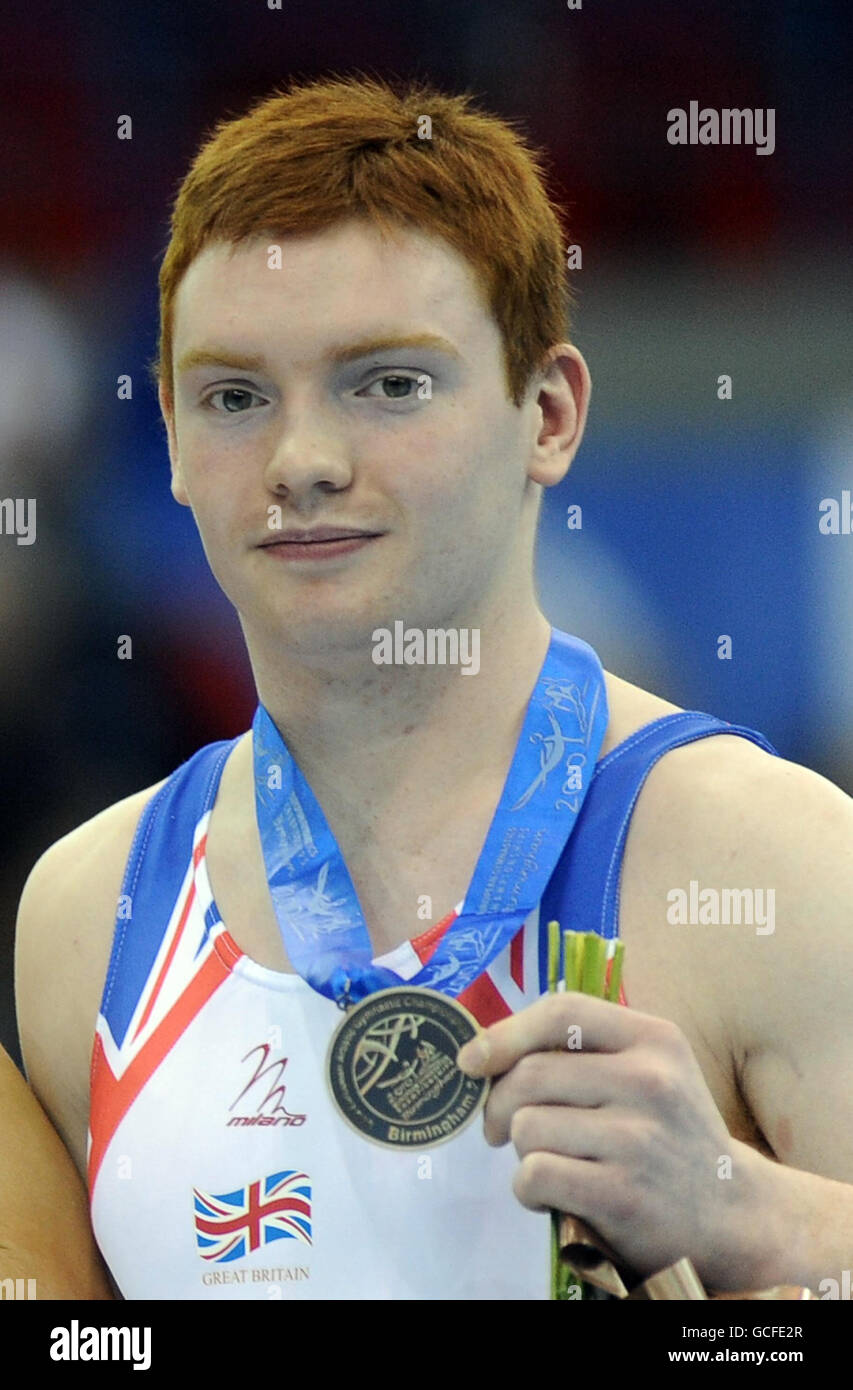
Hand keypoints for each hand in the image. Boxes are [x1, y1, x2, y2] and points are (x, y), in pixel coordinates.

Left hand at [456, 992, 780, 1289]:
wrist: (732, 1215)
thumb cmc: (671, 1136)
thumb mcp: (651, 1072)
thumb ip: (584, 1052)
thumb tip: (482, 1052)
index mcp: (655, 1038)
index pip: (563, 1011)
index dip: (505, 1032)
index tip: (472, 1060)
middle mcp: (650, 1080)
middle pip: (530, 1073)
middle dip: (498, 1104)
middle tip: (498, 1128)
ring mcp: (637, 1138)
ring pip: (526, 1126)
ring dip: (522, 1151)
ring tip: (551, 1162)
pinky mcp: (621, 1194)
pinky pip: (534, 1175)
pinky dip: (528, 1190)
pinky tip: (554, 1195)